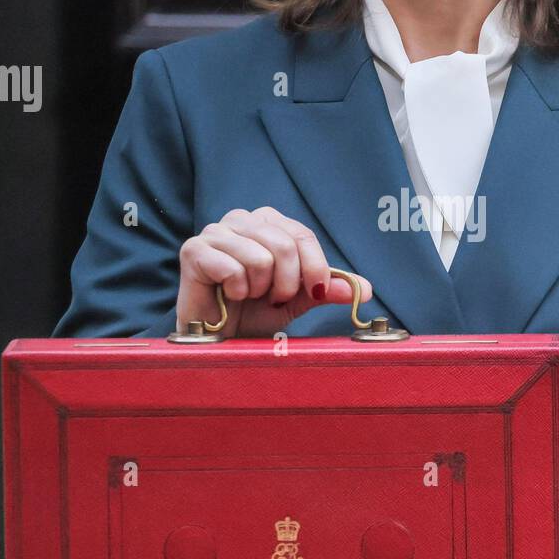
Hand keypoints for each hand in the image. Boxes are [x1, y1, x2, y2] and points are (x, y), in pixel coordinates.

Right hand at [175, 206, 372, 338]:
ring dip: (259, 289)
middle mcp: (242, 219)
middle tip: (271, 299)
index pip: (303, 236)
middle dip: (286, 284)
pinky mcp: (194, 249)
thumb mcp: (297, 301)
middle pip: (285, 245)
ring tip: (248, 295)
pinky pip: (232, 268)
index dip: (315, 268)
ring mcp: (215, 231)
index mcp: (268, 222)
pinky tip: (227, 295)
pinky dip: (237, 291)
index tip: (314, 293)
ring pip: (261, 258)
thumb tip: (365, 289)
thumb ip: (325, 289)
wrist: (218, 339)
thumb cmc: (253, 314)